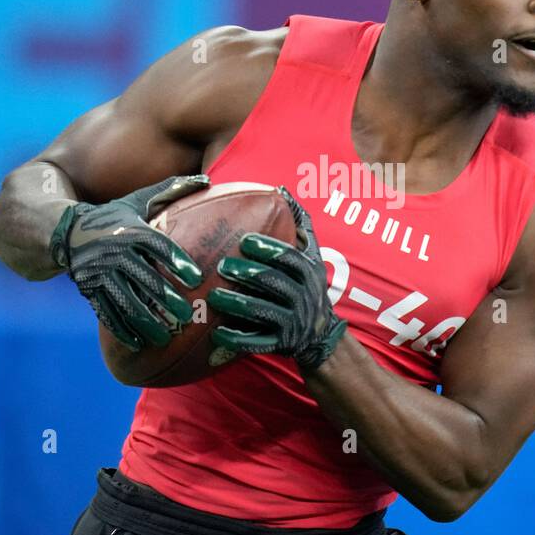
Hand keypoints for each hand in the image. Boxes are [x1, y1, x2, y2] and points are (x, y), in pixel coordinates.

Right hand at [51, 173, 210, 350]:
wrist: (65, 231)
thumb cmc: (113, 216)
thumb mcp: (137, 201)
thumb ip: (170, 192)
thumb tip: (207, 179)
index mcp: (131, 230)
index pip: (158, 246)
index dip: (177, 261)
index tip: (196, 279)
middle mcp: (115, 252)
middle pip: (144, 278)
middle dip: (166, 299)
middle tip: (187, 315)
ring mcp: (100, 273)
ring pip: (125, 300)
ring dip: (146, 321)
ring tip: (166, 337)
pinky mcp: (89, 290)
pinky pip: (106, 312)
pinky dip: (121, 330)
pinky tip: (138, 343)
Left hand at [207, 185, 347, 372]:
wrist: (320, 336)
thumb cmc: (307, 286)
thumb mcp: (312, 256)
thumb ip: (299, 224)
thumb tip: (282, 191)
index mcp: (308, 273)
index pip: (290, 258)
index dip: (269, 249)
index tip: (245, 240)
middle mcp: (303, 297)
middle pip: (275, 283)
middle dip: (249, 274)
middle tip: (222, 265)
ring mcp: (293, 322)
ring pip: (264, 312)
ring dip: (239, 304)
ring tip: (214, 296)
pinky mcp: (280, 343)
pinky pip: (258, 342)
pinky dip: (238, 339)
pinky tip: (218, 333)